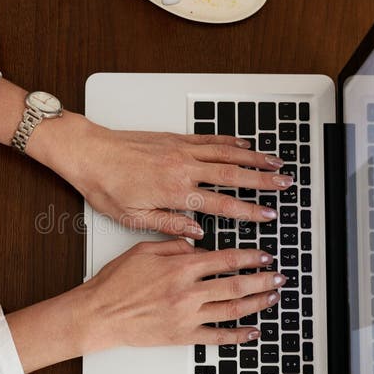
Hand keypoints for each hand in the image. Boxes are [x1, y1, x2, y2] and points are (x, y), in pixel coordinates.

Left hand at [32, 113, 292, 237]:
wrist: (87, 152)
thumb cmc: (105, 185)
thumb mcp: (133, 217)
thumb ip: (170, 225)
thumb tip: (196, 234)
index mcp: (174, 191)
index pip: (221, 203)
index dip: (248, 210)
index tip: (267, 214)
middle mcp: (182, 167)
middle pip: (233, 174)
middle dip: (263, 181)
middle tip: (285, 184)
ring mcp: (180, 149)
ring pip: (227, 153)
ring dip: (254, 158)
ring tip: (276, 162)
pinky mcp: (174, 138)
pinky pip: (210, 139)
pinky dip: (231, 142)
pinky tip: (245, 145)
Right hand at [83, 240, 284, 347]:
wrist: (99, 314)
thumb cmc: (115, 283)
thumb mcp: (142, 250)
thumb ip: (173, 244)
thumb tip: (197, 245)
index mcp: (179, 267)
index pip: (224, 260)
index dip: (250, 257)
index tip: (264, 256)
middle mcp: (187, 292)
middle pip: (235, 285)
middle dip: (262, 279)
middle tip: (278, 276)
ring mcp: (187, 316)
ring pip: (232, 309)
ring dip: (257, 303)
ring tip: (272, 297)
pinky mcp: (182, 337)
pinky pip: (217, 337)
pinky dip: (238, 336)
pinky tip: (253, 332)